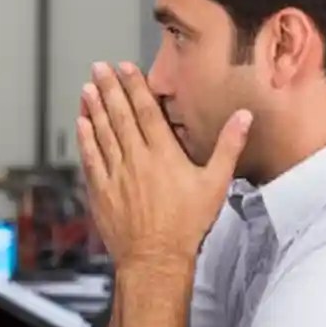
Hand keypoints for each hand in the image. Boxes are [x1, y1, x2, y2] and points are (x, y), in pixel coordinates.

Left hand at [76, 61, 251, 267]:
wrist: (156, 259)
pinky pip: (90, 158)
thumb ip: (229, 147)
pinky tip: (81, 123)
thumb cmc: (187, 225)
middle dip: (109, 89)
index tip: (125, 67)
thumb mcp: (217, 184)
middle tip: (99, 68)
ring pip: (101, 134)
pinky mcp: (101, 191)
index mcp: (163, 155)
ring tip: (87, 88)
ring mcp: (116, 174)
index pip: (146, 111)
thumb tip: (244, 117)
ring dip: (93, 109)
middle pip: (120, 116)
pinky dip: (85, 139)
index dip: (135, 87)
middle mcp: (136, 159)